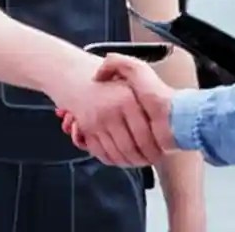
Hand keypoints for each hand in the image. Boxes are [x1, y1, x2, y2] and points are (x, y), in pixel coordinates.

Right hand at [56, 53, 177, 164]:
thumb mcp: (133, 72)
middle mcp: (111, 110)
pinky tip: (120, 157)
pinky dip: (111, 159)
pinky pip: (100, 152)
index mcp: (128, 99)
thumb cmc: (110, 79)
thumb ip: (151, 94)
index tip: (160, 153)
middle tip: (150, 160)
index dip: (154, 150)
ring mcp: (96, 120)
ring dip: (127, 162)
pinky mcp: (85, 128)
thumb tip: (161, 120)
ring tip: (137, 160)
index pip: (145, 137)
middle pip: (130, 149)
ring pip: (116, 153)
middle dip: (142, 159)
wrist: (72, 73)